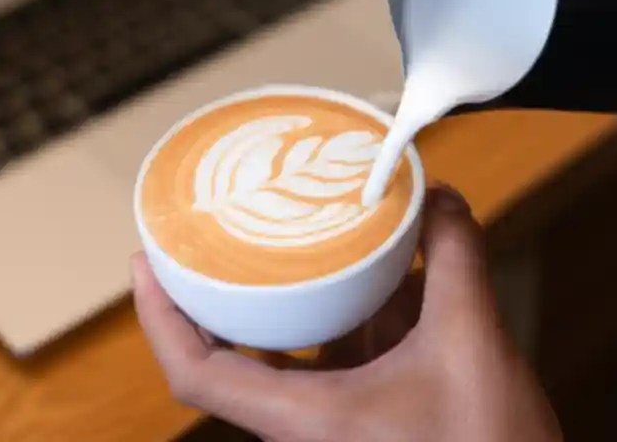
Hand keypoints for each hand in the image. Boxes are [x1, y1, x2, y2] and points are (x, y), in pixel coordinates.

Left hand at [132, 186, 561, 441]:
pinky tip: (388, 275)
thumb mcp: (471, 342)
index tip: (145, 261)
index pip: (195, 373)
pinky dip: (359, 316)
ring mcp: (337, 425)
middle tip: (219, 231)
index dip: (159, 315)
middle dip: (231, 290)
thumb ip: (454, 261)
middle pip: (238, 354)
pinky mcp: (370, 420)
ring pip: (300, 352)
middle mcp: (305, 426)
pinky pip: (346, 360)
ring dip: (308, 296)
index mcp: (303, 418)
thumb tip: (436, 197)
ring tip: (309, 232)